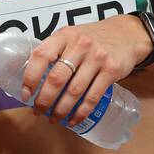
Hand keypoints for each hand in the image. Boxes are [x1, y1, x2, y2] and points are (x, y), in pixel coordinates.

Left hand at [20, 14, 151, 126]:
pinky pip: (92, 97)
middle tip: (38, 111)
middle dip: (44, 100)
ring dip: (61, 110)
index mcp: (64, 36)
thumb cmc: (94, 38)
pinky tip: (74, 119)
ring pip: (74, 91)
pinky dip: (81, 112)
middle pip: (56, 78)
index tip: (26, 94)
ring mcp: (97, 57)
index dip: (30, 77)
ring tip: (54, 118)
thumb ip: (55, 52)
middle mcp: (80, 45)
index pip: (41, 56)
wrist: (127, 34)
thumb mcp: (72, 36)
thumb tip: (33, 79)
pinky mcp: (111, 70)